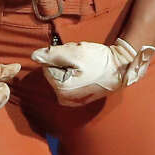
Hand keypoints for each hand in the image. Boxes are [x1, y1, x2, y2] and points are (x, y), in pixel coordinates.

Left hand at [31, 39, 154, 105]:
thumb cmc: (99, 60)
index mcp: (61, 88)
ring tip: (86, 66)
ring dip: (70, 68)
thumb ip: (53, 54)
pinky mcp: (78, 100)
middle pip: (54, 72)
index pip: (47, 66)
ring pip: (61, 77)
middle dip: (64, 62)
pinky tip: (87, 73)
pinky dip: (75, 76)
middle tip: (81, 60)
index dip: (60, 56)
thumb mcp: (76, 53)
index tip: (75, 56)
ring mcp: (71, 101)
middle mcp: (63, 99)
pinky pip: (69, 84)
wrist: (120, 69)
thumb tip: (34, 56)